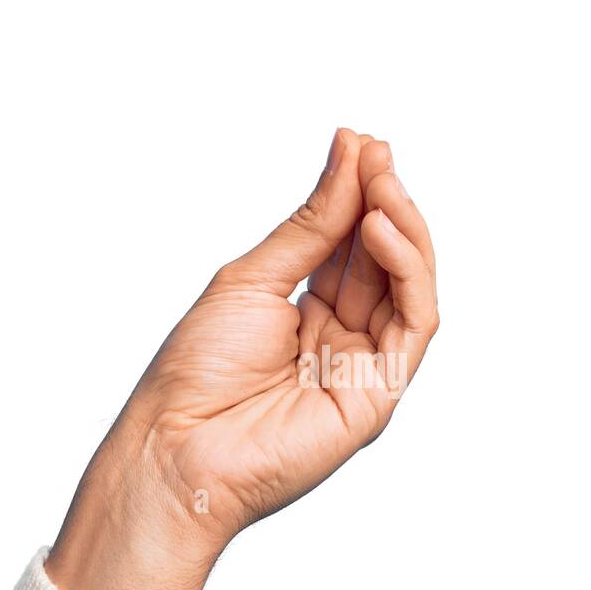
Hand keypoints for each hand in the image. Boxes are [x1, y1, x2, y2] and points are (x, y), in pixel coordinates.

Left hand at [47, 129, 438, 589]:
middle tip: (375, 151)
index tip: (359, 143)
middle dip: (382, 200)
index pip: (349, 246)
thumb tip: (349, 158)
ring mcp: (364, 367)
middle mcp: (341, 339)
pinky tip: (379, 227)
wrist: (176, 446)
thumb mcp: (252, 279)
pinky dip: (406, 271)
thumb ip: (310, 227)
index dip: (358, 194)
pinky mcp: (380, 395)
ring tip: (381, 179)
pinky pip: (414, 323)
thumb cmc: (195, 372)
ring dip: (401, 227)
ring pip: (408, 287)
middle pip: (382, 261)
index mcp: (306, 315)